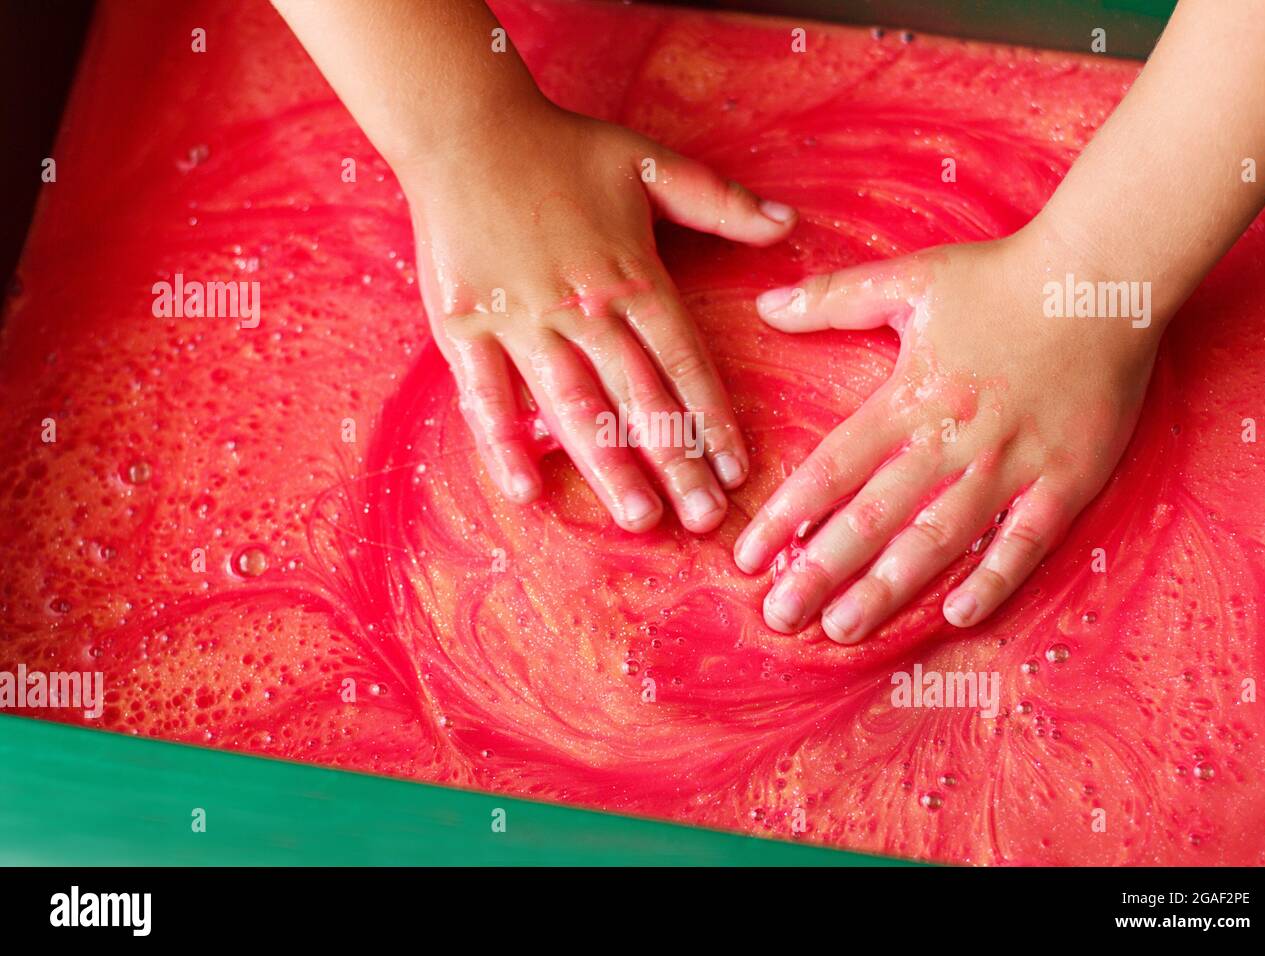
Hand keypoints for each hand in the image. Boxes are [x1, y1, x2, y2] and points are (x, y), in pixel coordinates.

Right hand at [405, 105, 796, 532]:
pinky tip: (528, 490)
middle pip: (639, 398)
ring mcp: (522, 322)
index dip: (712, 420)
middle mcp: (583, 309)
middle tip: (704, 519)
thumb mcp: (652, 163)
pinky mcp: (466, 329)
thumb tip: (791, 223)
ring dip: (609, 466)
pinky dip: (504, 443)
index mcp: (632, 277)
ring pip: (574, 406)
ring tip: (641, 517)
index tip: (736, 470)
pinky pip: (487, 396)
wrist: (465, 130)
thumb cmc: (562, 149)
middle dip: (675, 462)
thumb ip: (722, 203)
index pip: (684, 362)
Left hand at [735, 229, 1159, 640]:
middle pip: (874, 517)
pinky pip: (1026, 540)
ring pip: (939, 538)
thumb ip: (832, 298)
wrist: (1105, 275)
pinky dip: (995, 579)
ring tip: (843, 629)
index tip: (746, 557)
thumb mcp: (909, 277)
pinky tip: (958, 616)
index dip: (785, 516)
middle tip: (780, 616)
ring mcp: (1011, 464)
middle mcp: (952, 438)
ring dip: (889, 588)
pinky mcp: (1066, 479)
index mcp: (909, 396)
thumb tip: (764, 307)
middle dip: (821, 570)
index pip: (831, 469)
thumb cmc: (1001, 277)